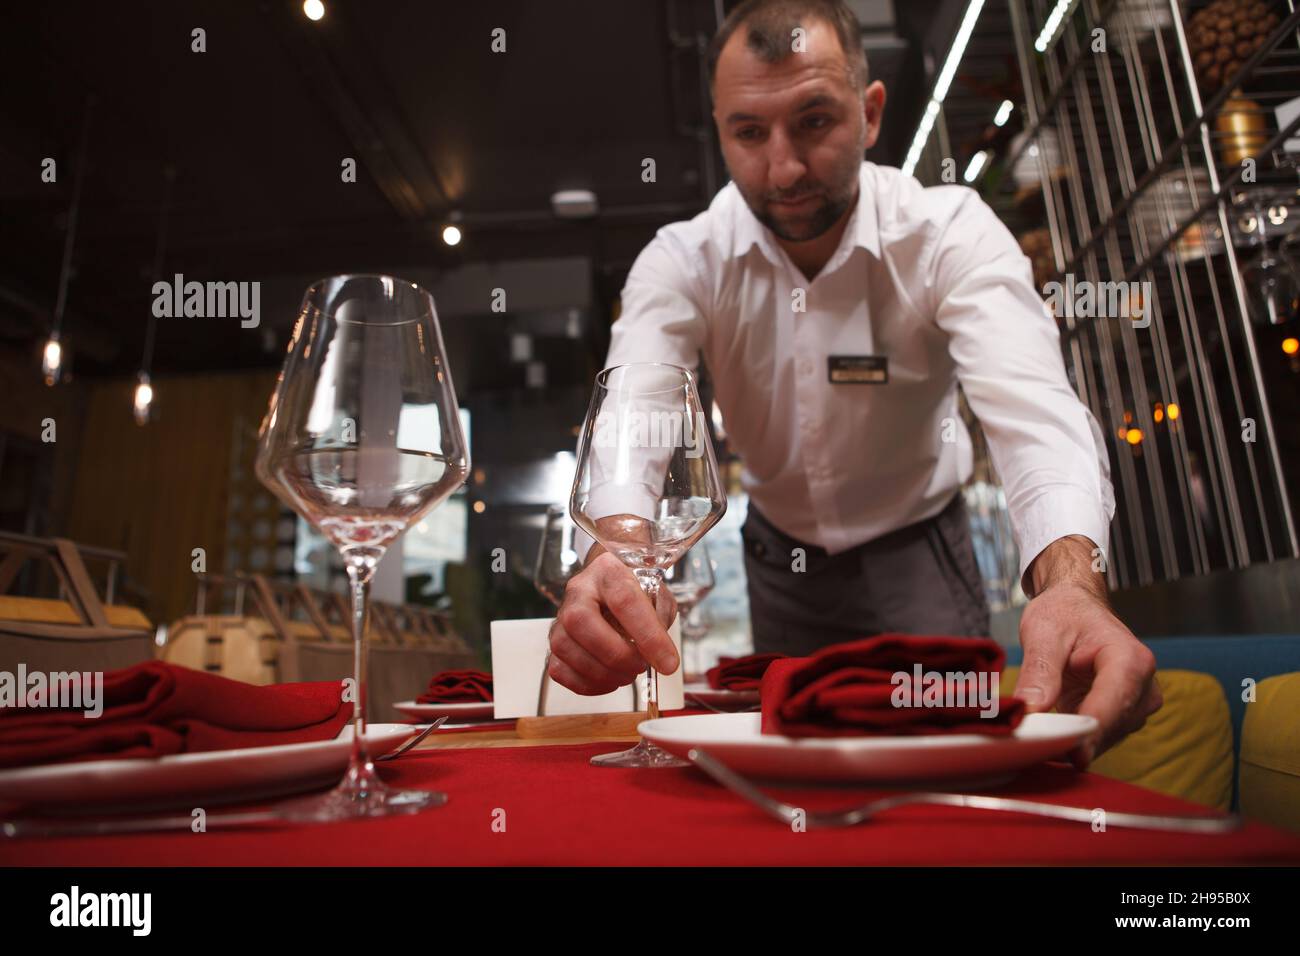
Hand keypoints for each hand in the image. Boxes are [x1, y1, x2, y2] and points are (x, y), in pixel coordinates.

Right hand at [546, 551, 678, 695]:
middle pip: (582, 622)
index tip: (668, 662)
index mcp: (609, 571)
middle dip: (617, 655)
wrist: (610, 585)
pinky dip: (586, 684)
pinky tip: (608, 680)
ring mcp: (560, 616)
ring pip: (565, 648)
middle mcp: (579, 590)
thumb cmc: (634, 590)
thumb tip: (662, 657)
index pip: (625, 600)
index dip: (648, 636)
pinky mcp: (553, 641)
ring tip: (627, 674)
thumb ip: (660, 621)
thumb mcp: (657, 595)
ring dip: (602, 673)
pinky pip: (559, 669)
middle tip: (641, 666)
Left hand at [1016, 536, 1161, 766]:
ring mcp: (1136, 705)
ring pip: (1104, 738)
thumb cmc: (1064, 614)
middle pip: (1110, 727)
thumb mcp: (1044, 634)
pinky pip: (1097, 737)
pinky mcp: (1122, 716)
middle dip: (1074, 740)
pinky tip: (1049, 736)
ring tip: (1037, 738)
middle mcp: (1144, 687)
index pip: (1113, 705)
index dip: (1089, 732)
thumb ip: (1040, 672)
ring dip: (1072, 742)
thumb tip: (1030, 712)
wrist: (1076, 607)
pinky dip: (1074, 739)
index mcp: (1131, 660)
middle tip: (1035, 748)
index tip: (1067, 754)